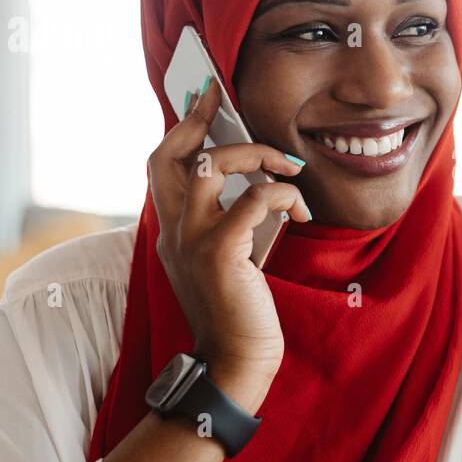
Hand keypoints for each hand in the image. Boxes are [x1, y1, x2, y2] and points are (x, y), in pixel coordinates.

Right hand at [147, 79, 309, 382]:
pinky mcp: (222, 253)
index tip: (203, 99)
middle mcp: (175, 231)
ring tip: (288, 169)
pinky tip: (300, 213)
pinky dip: (283, 194)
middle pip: (172, 155)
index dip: (181, 127)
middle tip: (226, 100)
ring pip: (211, 165)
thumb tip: (256, 185)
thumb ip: (228, 223)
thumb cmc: (239, 311)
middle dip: (201, 120)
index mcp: (173, 231)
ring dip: (257, 155)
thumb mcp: (227, 259)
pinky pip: (253, 199)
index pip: (162, 164)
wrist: (235, 362)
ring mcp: (193, 241)